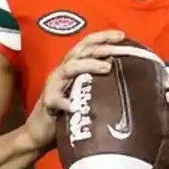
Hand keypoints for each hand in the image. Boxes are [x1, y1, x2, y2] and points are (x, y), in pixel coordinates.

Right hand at [25, 29, 124, 153]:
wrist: (39, 133)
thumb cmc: (69, 113)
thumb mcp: (85, 94)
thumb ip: (100, 84)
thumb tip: (129, 77)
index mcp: (72, 67)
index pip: (86, 45)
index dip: (102, 37)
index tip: (121, 35)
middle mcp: (62, 72)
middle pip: (80, 53)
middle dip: (100, 48)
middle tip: (118, 49)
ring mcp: (53, 86)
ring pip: (69, 69)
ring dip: (88, 65)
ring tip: (107, 67)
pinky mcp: (48, 103)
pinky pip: (56, 100)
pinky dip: (66, 102)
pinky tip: (75, 107)